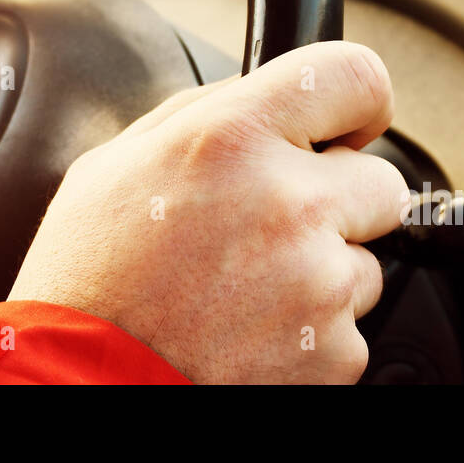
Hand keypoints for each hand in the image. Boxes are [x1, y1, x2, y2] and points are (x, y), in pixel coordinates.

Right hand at [8, 41, 407, 383]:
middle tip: (277, 226)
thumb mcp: (115, 165)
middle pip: (382, 180)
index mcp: (232, 139)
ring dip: (321, 271)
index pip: (354, 77)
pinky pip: (348, 328)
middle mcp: (287, 203)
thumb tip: (255, 96)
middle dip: (341, 200)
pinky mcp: (333, 352)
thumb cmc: (89, 281)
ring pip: (364, 261)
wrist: (81, 385)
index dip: (360, 100)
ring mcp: (318, 284)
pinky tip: (248, 332)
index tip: (349, 124)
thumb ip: (199, 114)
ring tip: (244, 290)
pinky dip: (310, 333)